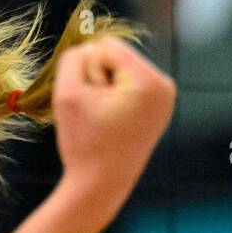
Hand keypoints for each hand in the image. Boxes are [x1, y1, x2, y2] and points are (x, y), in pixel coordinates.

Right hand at [52, 35, 175, 218]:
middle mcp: (164, 85)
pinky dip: (114, 102)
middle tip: (94, 115)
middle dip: (98, 80)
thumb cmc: (82, 143)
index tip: (89, 101)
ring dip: (104, 92)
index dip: (87, 70)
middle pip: (117, 58)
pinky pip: (129, 89)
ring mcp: (166, 99)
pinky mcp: (159, 111)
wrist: (99, 187)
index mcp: (148, 79)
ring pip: (122, 73)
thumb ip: (72, 60)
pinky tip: (109, 125)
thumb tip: (88, 48)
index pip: (107, 46)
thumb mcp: (66, 95)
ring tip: (101, 122)